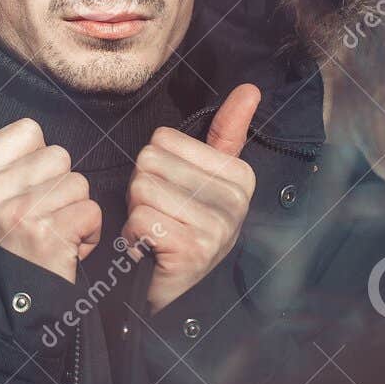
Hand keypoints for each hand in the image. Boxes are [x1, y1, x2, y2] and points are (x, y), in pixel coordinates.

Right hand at [0, 92, 99, 284]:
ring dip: (72, 210)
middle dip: (56, 186)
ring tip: (49, 232)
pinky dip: (87, 233)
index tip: (17, 189)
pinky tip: (65, 248)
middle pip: (57, 156)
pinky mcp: (48, 237)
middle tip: (35, 217)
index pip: (28, 131)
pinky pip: (90, 211)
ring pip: (77, 183)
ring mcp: (17, 216)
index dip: (32, 160)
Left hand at [121, 83, 261, 313]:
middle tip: (160, 217)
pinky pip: (139, 219)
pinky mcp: (192, 249)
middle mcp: (235, 200)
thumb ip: (225, 133)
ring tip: (156, 233)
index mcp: (240, 176)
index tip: (173, 196)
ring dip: (135, 214)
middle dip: (141, 190)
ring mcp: (217, 226)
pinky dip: (134, 236)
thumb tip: (250, 89)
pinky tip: (151, 250)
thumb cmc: (183, 230)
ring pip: (141, 189)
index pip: (162, 140)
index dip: (155, 168)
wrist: (174, 295)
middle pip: (149, 162)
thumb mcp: (206, 179)